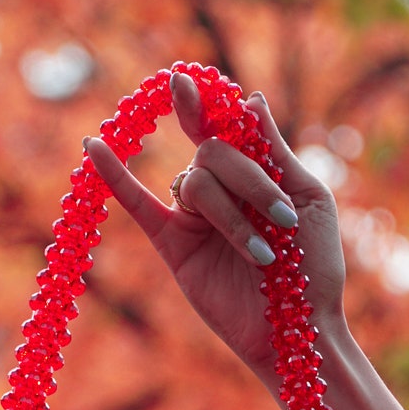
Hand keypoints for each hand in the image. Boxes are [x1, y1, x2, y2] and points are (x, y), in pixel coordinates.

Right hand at [84, 74, 346, 392]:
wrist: (299, 330)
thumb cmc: (316, 269)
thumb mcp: (308, 199)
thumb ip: (275, 152)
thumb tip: (250, 98)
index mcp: (256, 169)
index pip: (226, 124)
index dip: (206, 102)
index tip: (183, 79)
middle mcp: (222, 187)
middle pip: (212, 151)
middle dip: (248, 179)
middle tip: (281, 219)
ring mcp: (195, 217)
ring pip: (194, 183)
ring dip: (230, 215)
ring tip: (262, 255)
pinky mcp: (175, 247)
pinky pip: (139, 207)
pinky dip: (114, 177)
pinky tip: (92, 145)